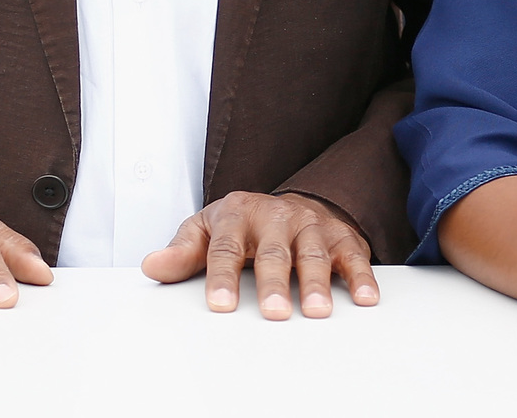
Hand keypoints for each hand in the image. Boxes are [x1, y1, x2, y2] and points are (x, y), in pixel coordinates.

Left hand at [141, 191, 377, 318]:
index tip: (221, 305)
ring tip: (316, 311)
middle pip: (273, 251)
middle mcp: (276, 216)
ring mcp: (310, 225)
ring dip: (316, 283)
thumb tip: (152, 266)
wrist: (290, 204)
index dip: (222, 277)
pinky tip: (364, 298)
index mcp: (237, 213)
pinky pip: (353, 256)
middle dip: (274, 282)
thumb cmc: (243, 225)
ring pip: (313, 254)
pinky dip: (361, 276)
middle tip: (273, 312)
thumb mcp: (206, 230)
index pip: (225, 247)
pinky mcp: (340, 236)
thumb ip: (183, 251)